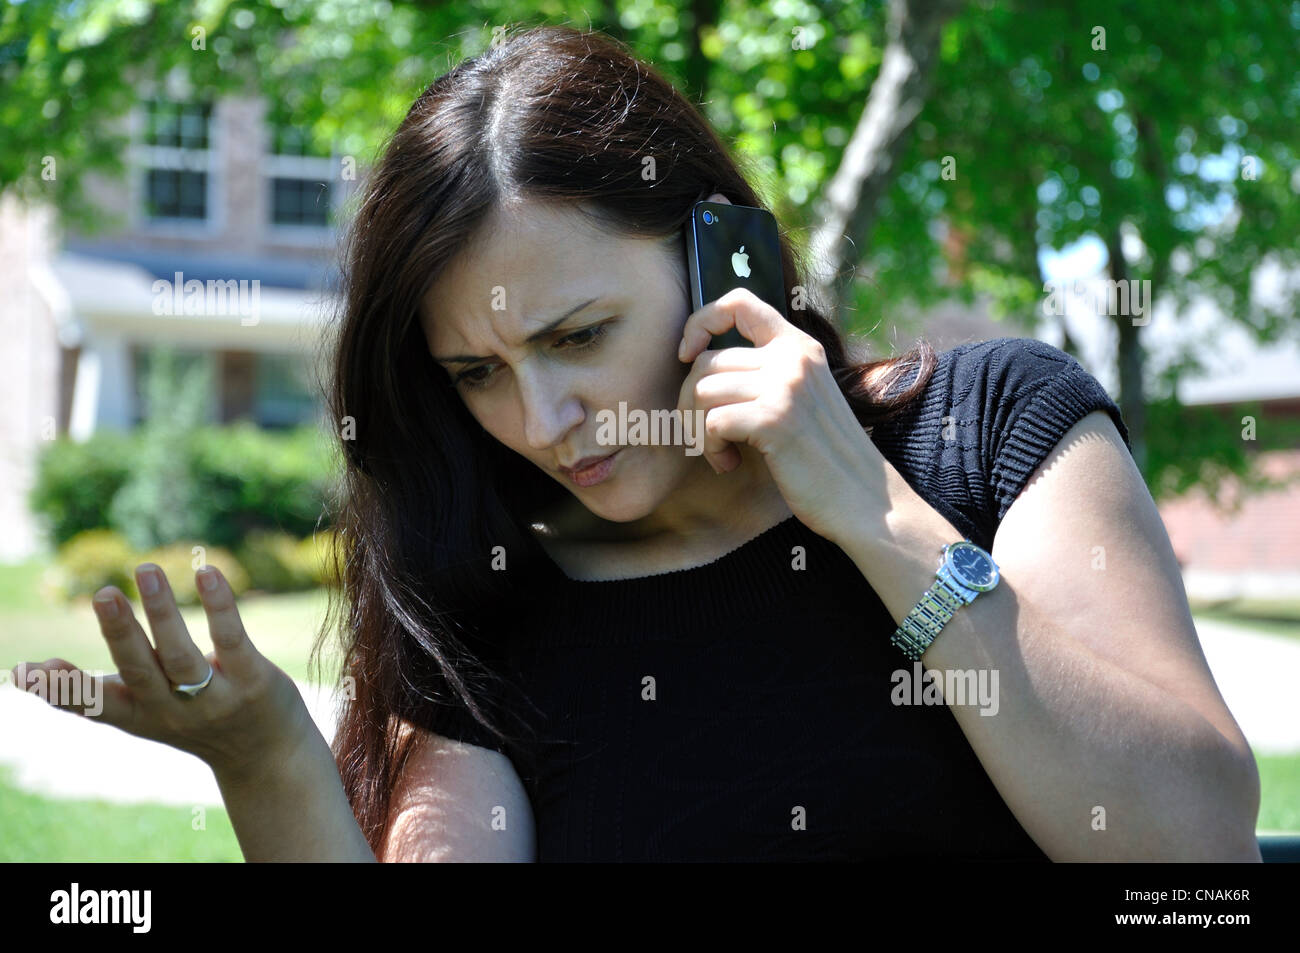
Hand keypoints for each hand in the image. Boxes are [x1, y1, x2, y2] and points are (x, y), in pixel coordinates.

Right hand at [10, 562, 314, 782]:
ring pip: (182, 654)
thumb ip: (88, 691)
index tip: (26, 671)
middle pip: (140, 670)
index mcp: (138, 716)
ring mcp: (214, 698)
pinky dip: (218, 605)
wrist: (267, 757)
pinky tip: (207, 572)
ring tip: (147, 570)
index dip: (63, 689)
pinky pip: (231, 639)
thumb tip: (20, 671)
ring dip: (163, 612)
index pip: (95, 706)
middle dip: (120, 633)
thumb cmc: (192, 721)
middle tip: (103, 593)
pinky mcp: (252, 681)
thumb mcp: (139, 712)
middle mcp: (172, 710)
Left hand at [676, 287, 887, 544]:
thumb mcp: (802, 396)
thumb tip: (696, 361)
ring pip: (701, 390)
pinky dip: (711, 448)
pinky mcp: (775, 420)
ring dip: (699, 429)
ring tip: (722, 453)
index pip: (739, 302)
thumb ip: (765, 371)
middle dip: (690, 403)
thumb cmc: (822, 455)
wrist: (863, 498)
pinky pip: (713, 422)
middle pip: (706, 361)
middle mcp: (792, 358)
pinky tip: (729, 464)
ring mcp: (785, 386)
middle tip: (708, 436)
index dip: (701, 322)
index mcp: (798, 346)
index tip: (687, 354)